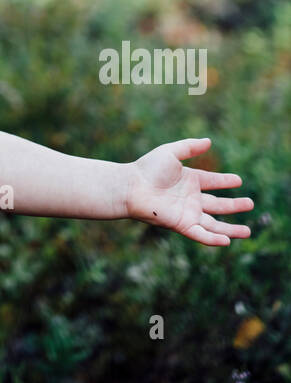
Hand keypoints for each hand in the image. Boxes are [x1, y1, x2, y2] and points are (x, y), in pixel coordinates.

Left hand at [124, 137, 253, 246]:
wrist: (132, 186)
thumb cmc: (148, 168)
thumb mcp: (171, 152)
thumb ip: (189, 146)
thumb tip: (209, 141)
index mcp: (189, 180)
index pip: (212, 181)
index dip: (225, 181)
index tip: (239, 180)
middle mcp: (190, 198)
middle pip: (217, 205)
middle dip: (234, 206)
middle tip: (250, 204)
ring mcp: (187, 213)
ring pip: (214, 224)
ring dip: (231, 229)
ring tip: (248, 232)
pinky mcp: (182, 224)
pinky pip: (201, 234)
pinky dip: (214, 239)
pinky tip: (227, 241)